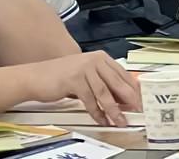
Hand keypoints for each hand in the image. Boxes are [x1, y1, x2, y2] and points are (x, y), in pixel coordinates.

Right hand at [23, 51, 142, 126]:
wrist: (37, 76)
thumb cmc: (61, 76)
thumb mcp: (86, 75)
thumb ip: (103, 82)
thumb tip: (122, 98)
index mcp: (101, 58)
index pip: (123, 73)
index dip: (133, 88)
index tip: (141, 99)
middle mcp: (95, 60)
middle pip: (117, 83)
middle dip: (129, 99)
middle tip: (137, 110)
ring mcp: (85, 69)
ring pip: (105, 93)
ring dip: (114, 110)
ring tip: (120, 121)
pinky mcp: (75, 80)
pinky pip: (90, 100)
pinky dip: (97, 112)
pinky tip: (101, 120)